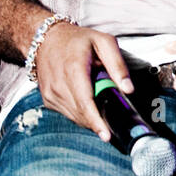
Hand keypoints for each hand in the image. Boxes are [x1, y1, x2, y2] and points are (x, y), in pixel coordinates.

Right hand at [33, 21, 134, 140]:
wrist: (47, 39)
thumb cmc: (78, 39)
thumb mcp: (104, 42)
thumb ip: (118, 65)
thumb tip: (128, 89)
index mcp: (74, 70)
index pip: (86, 103)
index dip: (97, 121)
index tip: (107, 136)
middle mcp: (59, 84)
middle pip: (81, 113)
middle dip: (97, 122)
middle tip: (113, 124)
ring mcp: (50, 93)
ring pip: (73, 116)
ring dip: (89, 119)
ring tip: (101, 111)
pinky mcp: (47, 98)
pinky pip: (66, 113)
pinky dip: (79, 113)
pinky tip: (88, 105)